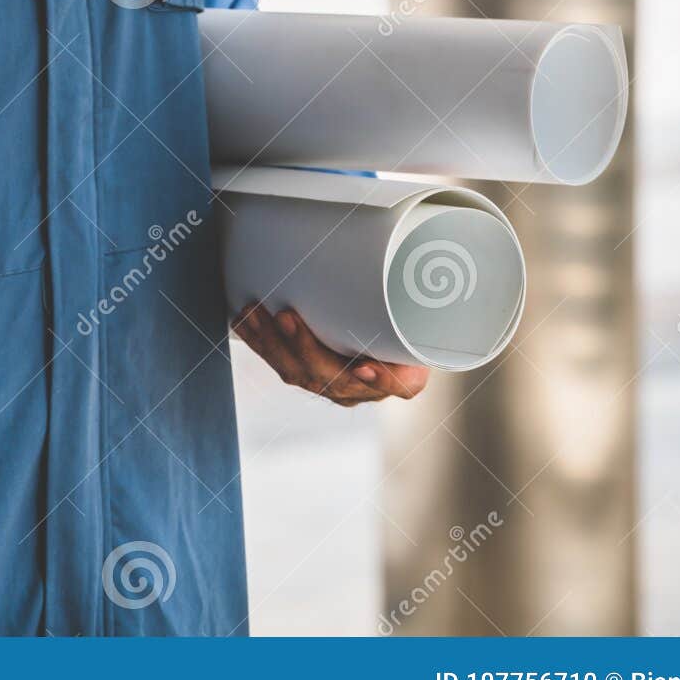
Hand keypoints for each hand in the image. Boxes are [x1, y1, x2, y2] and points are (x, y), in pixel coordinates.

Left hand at [233, 302, 428, 405]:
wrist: (388, 343)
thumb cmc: (410, 331)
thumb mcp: (426, 328)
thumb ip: (423, 320)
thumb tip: (435, 290)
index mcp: (397, 380)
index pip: (389, 384)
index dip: (377, 379)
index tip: (366, 365)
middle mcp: (358, 389)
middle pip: (328, 376)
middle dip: (303, 347)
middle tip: (287, 317)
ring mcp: (329, 383)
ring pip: (296, 371)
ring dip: (271, 342)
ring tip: (255, 313)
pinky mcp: (304, 370)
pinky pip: (278, 360)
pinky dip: (259, 340)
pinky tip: (244, 320)